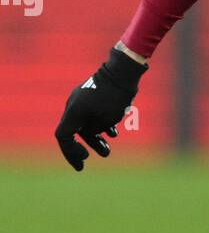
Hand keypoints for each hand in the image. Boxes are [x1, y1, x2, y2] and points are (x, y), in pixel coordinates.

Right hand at [55, 47, 147, 170]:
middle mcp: (73, 105)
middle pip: (73, 131)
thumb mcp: (106, 120)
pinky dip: (99, 125)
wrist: (122, 71)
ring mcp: (80, 99)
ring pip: (84, 123)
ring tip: (108, 149)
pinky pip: (90, 114)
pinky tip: (113, 133)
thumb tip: (90, 132)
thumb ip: (94, 130)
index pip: (63, 137)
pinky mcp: (90, 94)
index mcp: (73, 112)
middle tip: (94, 158)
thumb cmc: (114, 97)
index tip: (84, 160)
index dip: (70, 152)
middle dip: (84, 147)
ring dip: (95, 137)